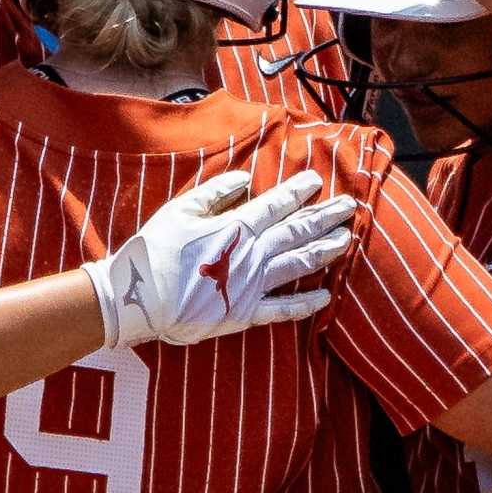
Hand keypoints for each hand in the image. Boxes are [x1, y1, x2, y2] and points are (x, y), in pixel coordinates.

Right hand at [85, 170, 356, 348]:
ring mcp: (252, 285)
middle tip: (351, 206)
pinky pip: (283, 309)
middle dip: (326, 217)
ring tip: (347, 239)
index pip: (276, 205)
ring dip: (326, 251)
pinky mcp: (245, 313)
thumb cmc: (155, 250)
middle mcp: (252, 254)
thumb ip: (215, 193)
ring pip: (298, 264)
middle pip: (297, 232)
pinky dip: (306, 303)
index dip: (299, 191)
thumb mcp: (180, 210)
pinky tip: (327, 296)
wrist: (140, 299)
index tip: (318, 181)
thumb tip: (245, 179)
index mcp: (235, 227)